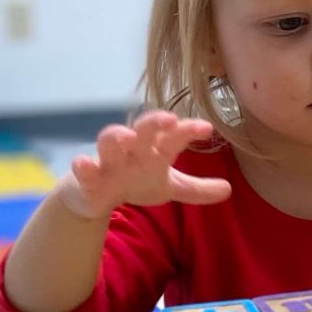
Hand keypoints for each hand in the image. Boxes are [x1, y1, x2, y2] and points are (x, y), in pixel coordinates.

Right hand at [59, 112, 233, 219]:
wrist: (95, 193)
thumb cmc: (135, 181)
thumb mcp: (168, 187)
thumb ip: (196, 189)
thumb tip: (229, 190)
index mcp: (155, 149)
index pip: (174, 135)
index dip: (189, 130)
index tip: (207, 129)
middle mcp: (133, 148)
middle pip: (143, 128)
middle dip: (154, 122)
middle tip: (169, 118)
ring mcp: (109, 159)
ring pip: (109, 140)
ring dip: (117, 135)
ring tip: (127, 136)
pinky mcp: (88, 175)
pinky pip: (82, 168)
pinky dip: (82, 166)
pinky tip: (82, 163)